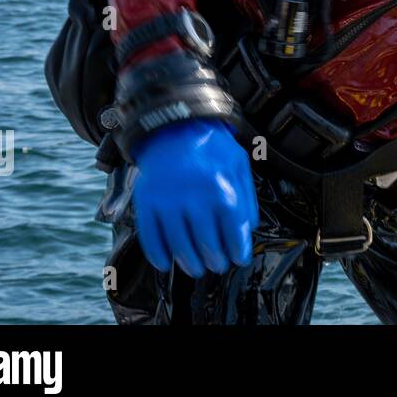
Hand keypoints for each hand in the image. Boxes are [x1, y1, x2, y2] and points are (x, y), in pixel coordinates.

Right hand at [131, 119, 257, 276]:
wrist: (174, 128)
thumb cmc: (210, 147)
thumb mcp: (238, 164)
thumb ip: (246, 196)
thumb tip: (249, 228)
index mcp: (221, 187)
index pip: (233, 231)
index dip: (237, 250)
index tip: (238, 259)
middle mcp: (195, 197)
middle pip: (207, 243)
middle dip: (214, 260)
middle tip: (217, 265)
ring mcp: (168, 200)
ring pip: (179, 245)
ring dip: (188, 262)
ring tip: (196, 268)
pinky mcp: (147, 202)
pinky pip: (151, 237)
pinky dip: (158, 255)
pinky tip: (166, 263)